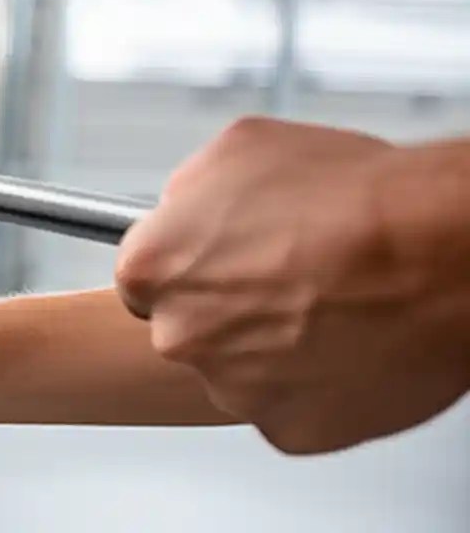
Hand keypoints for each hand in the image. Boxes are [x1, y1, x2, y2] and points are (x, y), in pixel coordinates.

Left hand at [117, 117, 469, 453]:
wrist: (438, 254)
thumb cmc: (351, 197)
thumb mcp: (240, 149)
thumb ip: (188, 190)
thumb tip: (178, 208)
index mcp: (152, 268)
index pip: (143, 278)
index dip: (188, 265)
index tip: (219, 260)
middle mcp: (179, 336)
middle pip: (188, 327)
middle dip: (228, 307)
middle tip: (287, 278)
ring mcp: (233, 390)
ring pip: (240, 370)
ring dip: (273, 346)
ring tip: (330, 305)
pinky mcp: (289, 431)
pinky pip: (289, 406)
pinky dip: (315, 384)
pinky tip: (347, 342)